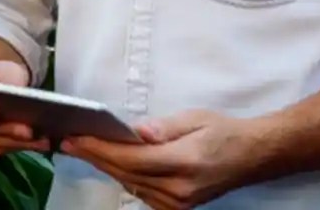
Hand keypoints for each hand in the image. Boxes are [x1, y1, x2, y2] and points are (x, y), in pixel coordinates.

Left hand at [60, 109, 259, 209]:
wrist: (251, 157)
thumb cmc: (224, 132)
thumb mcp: (196, 119)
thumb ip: (164, 128)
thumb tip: (136, 132)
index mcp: (185, 162)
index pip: (133, 158)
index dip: (101, 149)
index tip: (76, 137)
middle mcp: (179, 189)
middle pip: (126, 174)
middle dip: (95, 157)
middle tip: (68, 141)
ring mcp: (178, 204)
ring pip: (130, 185)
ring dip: (106, 167)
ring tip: (83, 149)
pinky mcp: (176, 208)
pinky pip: (141, 192)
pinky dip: (124, 176)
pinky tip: (110, 162)